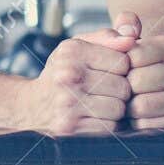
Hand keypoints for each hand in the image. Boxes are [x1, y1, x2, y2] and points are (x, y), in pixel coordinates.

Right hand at [15, 25, 135, 134]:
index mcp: (73, 51)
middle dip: (119, 91)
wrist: (30, 106)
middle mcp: (68, 76)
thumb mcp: (79, 46)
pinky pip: (109, 128)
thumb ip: (109, 36)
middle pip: (124, 87)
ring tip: (98, 104)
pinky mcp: (70, 127)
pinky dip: (106, 124)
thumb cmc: (62, 74)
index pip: (124, 61)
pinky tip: (92, 117)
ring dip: (114, 109)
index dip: (120, 69)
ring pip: (119, 109)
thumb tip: (133, 36)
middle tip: (102, 91)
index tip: (106, 72)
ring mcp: (68, 103)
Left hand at [123, 17, 163, 130]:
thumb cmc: (140, 60)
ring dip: (128, 107)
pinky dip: (136, 124)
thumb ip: (126, 24)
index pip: (132, 57)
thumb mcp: (132, 36)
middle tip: (125, 88)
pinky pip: (146, 127)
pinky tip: (139, 116)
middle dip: (123, 87)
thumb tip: (129, 32)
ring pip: (140, 106)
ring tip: (131, 101)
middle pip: (136, 82)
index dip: (120, 65)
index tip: (124, 67)